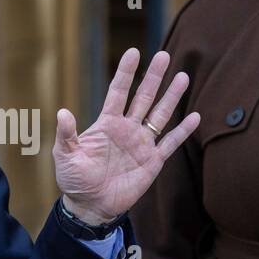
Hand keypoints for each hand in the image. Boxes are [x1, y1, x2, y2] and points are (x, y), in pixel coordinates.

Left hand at [54, 48, 199, 223]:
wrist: (91, 206)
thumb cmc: (75, 180)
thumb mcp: (65, 156)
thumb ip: (67, 135)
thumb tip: (62, 112)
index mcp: (107, 123)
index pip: (119, 92)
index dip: (126, 73)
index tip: (134, 52)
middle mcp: (127, 129)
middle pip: (144, 97)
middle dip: (154, 77)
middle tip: (164, 55)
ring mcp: (141, 144)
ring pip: (160, 115)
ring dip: (171, 97)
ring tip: (183, 76)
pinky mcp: (152, 161)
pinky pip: (170, 143)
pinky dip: (183, 131)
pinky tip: (195, 117)